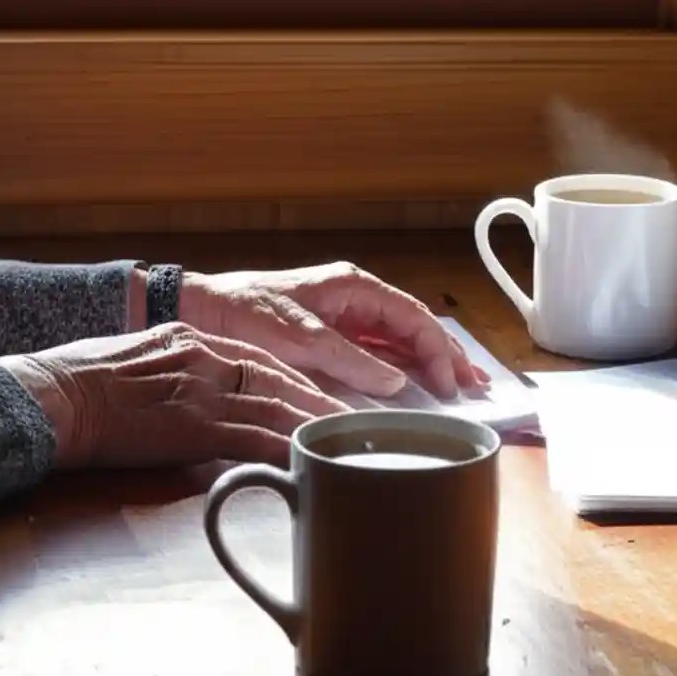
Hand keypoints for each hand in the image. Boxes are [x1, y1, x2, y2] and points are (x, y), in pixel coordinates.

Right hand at [0, 323, 349, 468]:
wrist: (46, 395)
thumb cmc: (75, 382)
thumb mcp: (134, 359)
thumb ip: (172, 369)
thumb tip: (190, 393)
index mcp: (191, 339)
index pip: (259, 359)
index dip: (296, 380)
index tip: (321, 395)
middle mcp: (206, 358)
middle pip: (279, 380)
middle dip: (319, 401)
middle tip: (356, 418)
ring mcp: (203, 391)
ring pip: (277, 407)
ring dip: (316, 425)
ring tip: (349, 440)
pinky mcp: (195, 426)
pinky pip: (254, 437)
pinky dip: (285, 448)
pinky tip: (308, 459)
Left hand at [177, 262, 488, 398]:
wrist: (200, 311)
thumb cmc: (245, 312)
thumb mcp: (299, 337)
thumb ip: (350, 360)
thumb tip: (396, 382)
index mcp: (354, 287)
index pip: (413, 318)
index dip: (438, 351)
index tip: (451, 385)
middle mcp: (355, 300)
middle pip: (414, 328)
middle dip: (447, 356)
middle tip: (475, 387)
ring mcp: (344, 319)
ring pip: (400, 342)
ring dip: (430, 364)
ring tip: (460, 387)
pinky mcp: (331, 339)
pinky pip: (376, 354)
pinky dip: (401, 369)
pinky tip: (416, 386)